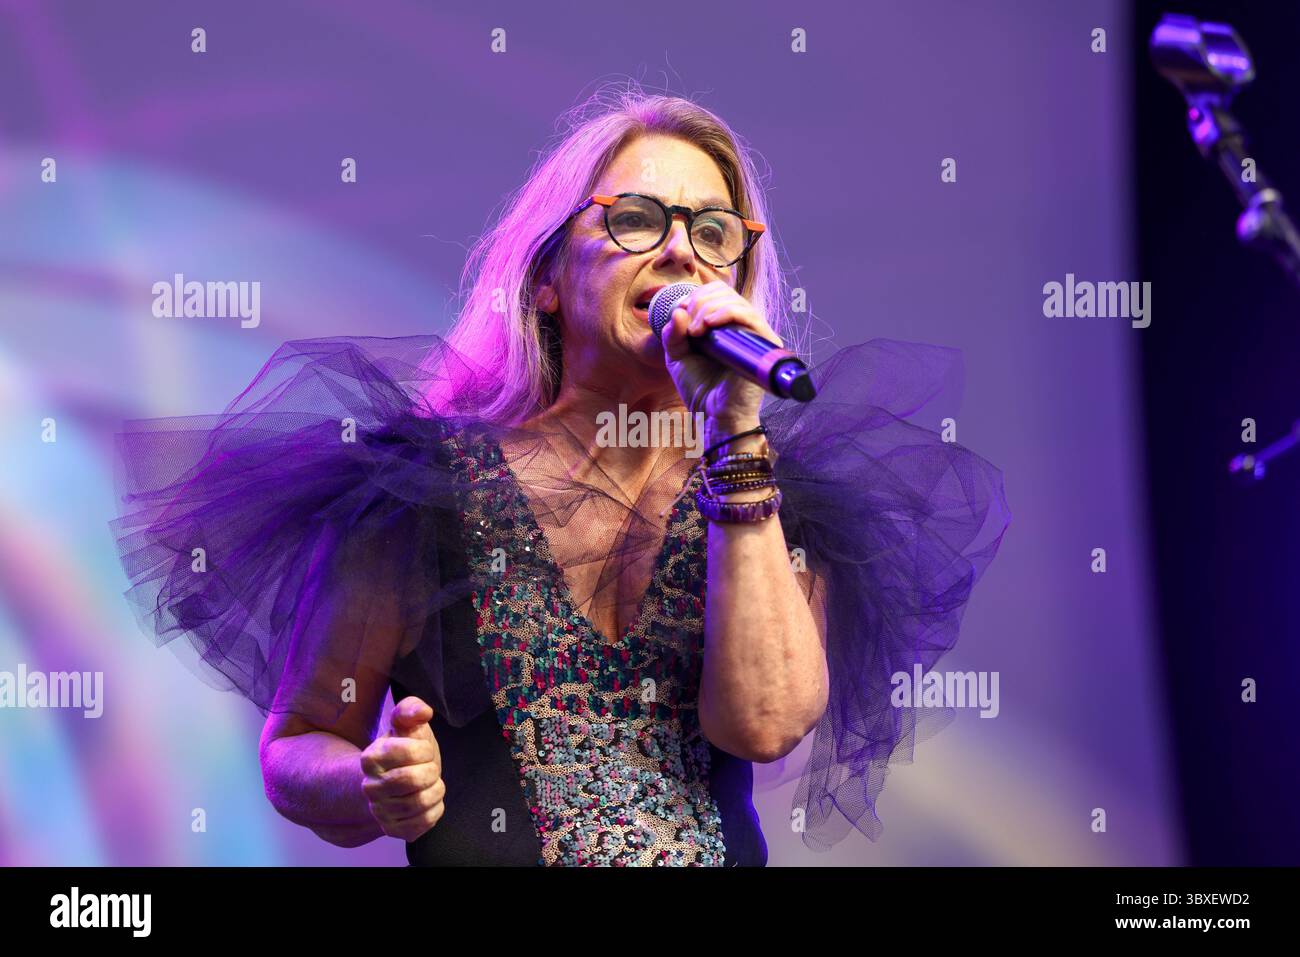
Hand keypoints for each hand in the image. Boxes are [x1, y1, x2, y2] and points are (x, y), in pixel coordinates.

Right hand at [360, 696, 445, 841]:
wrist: (397, 779)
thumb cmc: (406, 749)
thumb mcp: (408, 725)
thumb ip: (411, 710)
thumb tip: (423, 712)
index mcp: (371, 757)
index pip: (410, 752)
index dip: (425, 749)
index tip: (423, 750)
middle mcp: (370, 787)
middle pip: (413, 780)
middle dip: (431, 771)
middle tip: (430, 768)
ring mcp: (379, 811)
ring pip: (419, 804)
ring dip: (435, 790)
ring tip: (431, 783)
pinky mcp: (393, 829)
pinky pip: (423, 823)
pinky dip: (435, 810)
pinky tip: (429, 800)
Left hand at [658, 280, 781, 432]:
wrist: (714, 415)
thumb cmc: (700, 389)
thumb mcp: (677, 357)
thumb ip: (673, 334)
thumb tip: (677, 310)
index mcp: (724, 326)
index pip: (716, 293)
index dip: (695, 297)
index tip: (680, 316)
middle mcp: (741, 326)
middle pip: (724, 292)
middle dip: (699, 303)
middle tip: (689, 327)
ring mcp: (754, 334)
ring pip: (735, 301)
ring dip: (708, 309)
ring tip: (695, 331)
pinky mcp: (764, 344)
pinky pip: (749, 316)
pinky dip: (726, 314)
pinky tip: (708, 325)